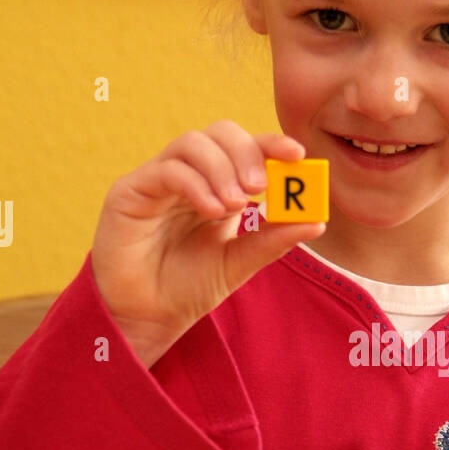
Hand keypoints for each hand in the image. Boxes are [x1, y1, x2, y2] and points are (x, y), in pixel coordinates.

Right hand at [91, 121, 325, 358]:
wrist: (147, 317)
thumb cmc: (188, 288)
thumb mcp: (239, 262)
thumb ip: (273, 239)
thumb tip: (318, 221)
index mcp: (217, 185)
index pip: (247, 148)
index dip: (271, 143)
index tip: (297, 154)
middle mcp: (189, 175)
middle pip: (220, 132)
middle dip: (246, 152)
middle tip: (260, 187)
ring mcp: (159, 179)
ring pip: (192, 143)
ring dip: (221, 168)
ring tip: (234, 205)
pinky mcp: (130, 190)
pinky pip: (166, 169)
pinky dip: (195, 183)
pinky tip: (211, 211)